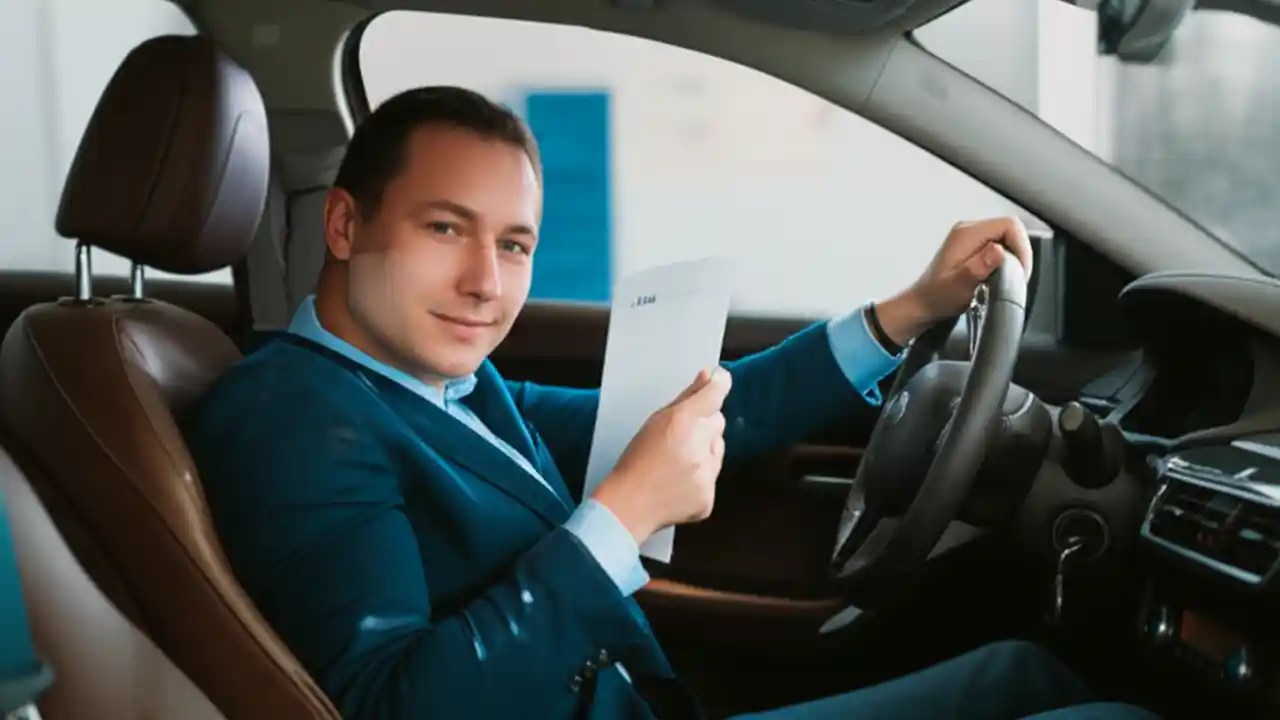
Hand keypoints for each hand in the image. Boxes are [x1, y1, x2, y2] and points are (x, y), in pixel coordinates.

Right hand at [593, 367, 731, 542]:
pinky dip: (700, 479)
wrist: (627, 507)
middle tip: (682, 435)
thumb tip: (707, 377)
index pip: (716, 393)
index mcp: (683, 421)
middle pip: (718, 422)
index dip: (719, 384)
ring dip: (705, 452)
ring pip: (718, 450)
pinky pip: (712, 478)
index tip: (718, 381)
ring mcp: (706, 474)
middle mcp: (699, 445)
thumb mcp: (654, 422)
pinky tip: (678, 483)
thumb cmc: (634, 462)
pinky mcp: (709, 497)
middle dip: (704, 425)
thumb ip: (685, 398)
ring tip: (677, 462)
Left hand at [875, 216, 1033, 345]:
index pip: (1009, 225)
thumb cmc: (937, 297)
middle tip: (1017, 277)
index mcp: (966, 234)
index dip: (1021, 247)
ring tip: (1010, 278)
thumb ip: (979, 267)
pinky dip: (1006, 260)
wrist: (922, 304)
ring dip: (1014, 257)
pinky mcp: (973, 246)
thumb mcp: (960, 286)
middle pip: (1010, 230)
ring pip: (1007, 238)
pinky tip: (1001, 275)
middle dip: (1020, 253)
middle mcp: (968, 230)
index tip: (1020, 270)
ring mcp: (970, 237)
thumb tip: (998, 251)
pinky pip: (999, 245)